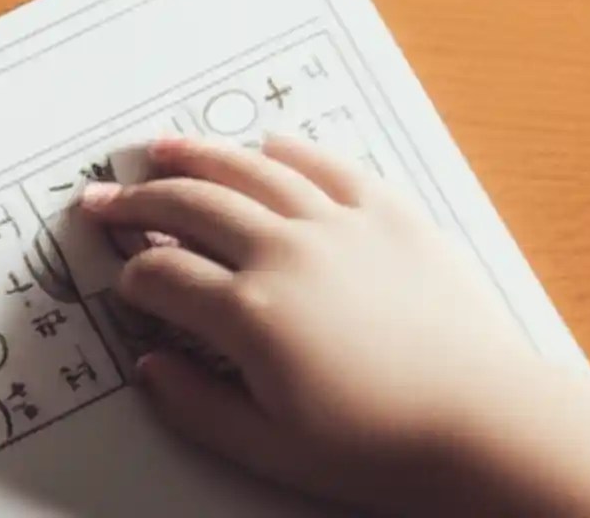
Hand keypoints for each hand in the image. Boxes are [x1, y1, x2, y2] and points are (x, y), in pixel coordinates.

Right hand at [81, 136, 589, 515]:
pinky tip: (264, 143)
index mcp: (250, 314)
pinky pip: (326, 165)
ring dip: (195, 155)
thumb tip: (149, 367)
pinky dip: (289, 150)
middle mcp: (286, 254)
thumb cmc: (382, 446)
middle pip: (190, 206)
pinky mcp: (388, 214)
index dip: (130, 273)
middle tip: (103, 197)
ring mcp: (338, 226)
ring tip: (159, 149)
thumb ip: (196, 405)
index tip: (122, 276)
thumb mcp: (271, 447)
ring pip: (249, 170)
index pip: (162, 274)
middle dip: (136, 201)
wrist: (486, 425)